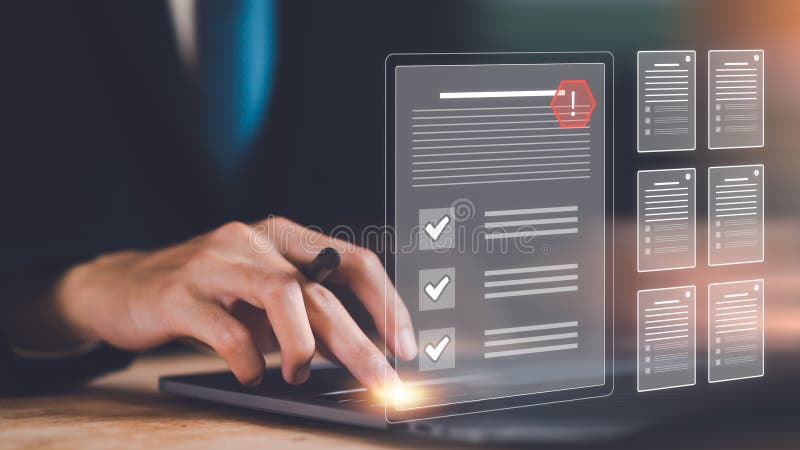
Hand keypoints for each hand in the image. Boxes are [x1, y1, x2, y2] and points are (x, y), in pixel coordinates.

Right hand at [55, 217, 416, 389]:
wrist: (122, 287)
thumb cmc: (205, 295)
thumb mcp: (261, 300)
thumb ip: (305, 318)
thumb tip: (356, 354)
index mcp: (282, 237)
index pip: (352, 260)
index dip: (385, 303)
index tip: (404, 345)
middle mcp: (254, 241)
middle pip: (323, 290)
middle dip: (360, 343)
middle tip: (381, 381)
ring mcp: (216, 263)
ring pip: (283, 294)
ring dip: (303, 345)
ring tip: (299, 374)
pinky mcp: (181, 293)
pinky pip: (228, 329)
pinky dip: (249, 360)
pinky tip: (251, 374)